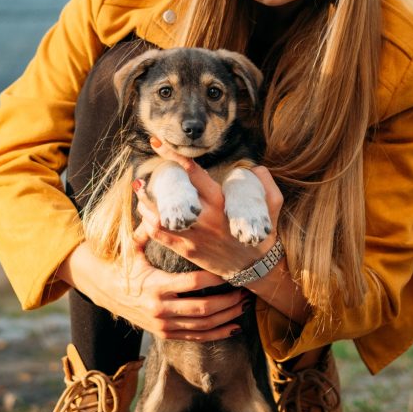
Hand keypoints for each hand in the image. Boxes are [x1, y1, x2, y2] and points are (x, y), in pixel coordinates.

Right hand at [56, 240, 249, 341]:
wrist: (103, 290)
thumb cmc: (122, 262)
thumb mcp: (132, 246)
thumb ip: (148, 227)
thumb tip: (156, 202)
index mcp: (154, 286)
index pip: (191, 283)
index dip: (213, 278)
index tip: (230, 270)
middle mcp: (160, 309)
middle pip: (202, 309)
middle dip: (227, 302)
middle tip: (246, 291)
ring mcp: (163, 324)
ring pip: (202, 326)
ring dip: (226, 317)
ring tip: (244, 305)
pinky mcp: (165, 333)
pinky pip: (196, 338)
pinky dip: (216, 334)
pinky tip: (234, 326)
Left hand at [133, 138, 282, 277]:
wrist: (255, 268)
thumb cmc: (261, 233)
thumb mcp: (273, 205)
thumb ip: (266, 182)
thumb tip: (254, 166)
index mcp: (221, 201)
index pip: (192, 172)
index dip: (172, 155)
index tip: (156, 142)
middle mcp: (204, 216)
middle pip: (171, 193)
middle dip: (152, 182)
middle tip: (142, 176)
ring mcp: (193, 235)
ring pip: (158, 216)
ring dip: (145, 203)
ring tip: (139, 192)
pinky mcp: (186, 249)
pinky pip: (159, 235)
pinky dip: (147, 223)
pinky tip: (145, 213)